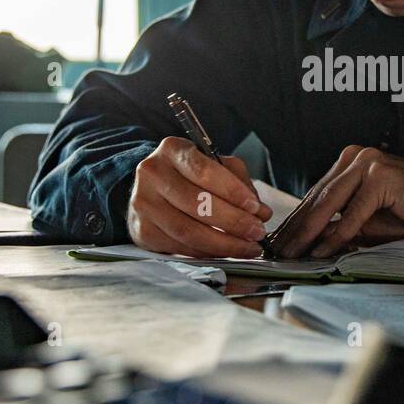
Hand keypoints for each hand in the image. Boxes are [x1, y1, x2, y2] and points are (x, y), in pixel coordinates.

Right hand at [126, 136, 271, 257]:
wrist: (151, 189)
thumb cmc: (189, 175)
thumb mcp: (215, 165)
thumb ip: (239, 183)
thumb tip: (260, 212)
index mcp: (172, 150)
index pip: (204, 171)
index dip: (232, 191)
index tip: (255, 208)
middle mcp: (152, 174)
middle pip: (197, 204)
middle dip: (234, 222)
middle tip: (257, 232)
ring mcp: (143, 204)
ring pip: (188, 231)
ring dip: (224, 243)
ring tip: (248, 247)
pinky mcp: (142, 231)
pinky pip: (180, 247)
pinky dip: (208, 252)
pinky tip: (226, 252)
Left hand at [273, 146, 403, 258]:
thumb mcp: (368, 222)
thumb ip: (338, 226)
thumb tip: (308, 243)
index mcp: (349, 163)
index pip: (315, 195)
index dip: (295, 220)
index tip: (278, 242)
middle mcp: (355, 158)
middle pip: (317, 198)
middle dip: (295, 229)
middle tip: (276, 252)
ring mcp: (368, 164)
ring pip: (329, 204)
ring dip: (307, 233)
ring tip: (291, 254)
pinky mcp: (381, 177)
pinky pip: (352, 213)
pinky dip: (336, 235)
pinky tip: (322, 251)